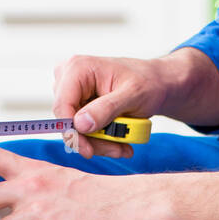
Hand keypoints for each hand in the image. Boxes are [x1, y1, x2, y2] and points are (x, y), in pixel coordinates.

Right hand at [51, 54, 171, 158]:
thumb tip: (80, 125)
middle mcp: (69, 77)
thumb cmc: (147, 82)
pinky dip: (100, 139)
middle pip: (68, 120)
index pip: (62, 106)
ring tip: (122, 146)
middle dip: (92, 140)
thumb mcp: (133, 95)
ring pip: (75, 128)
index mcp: (78, 68)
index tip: (89, 151)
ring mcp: (72, 91)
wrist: (155, 83)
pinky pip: (82, 129)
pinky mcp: (77, 103)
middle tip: (118, 149)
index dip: (72, 132)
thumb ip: (107, 108)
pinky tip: (118, 141)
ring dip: (98, 142)